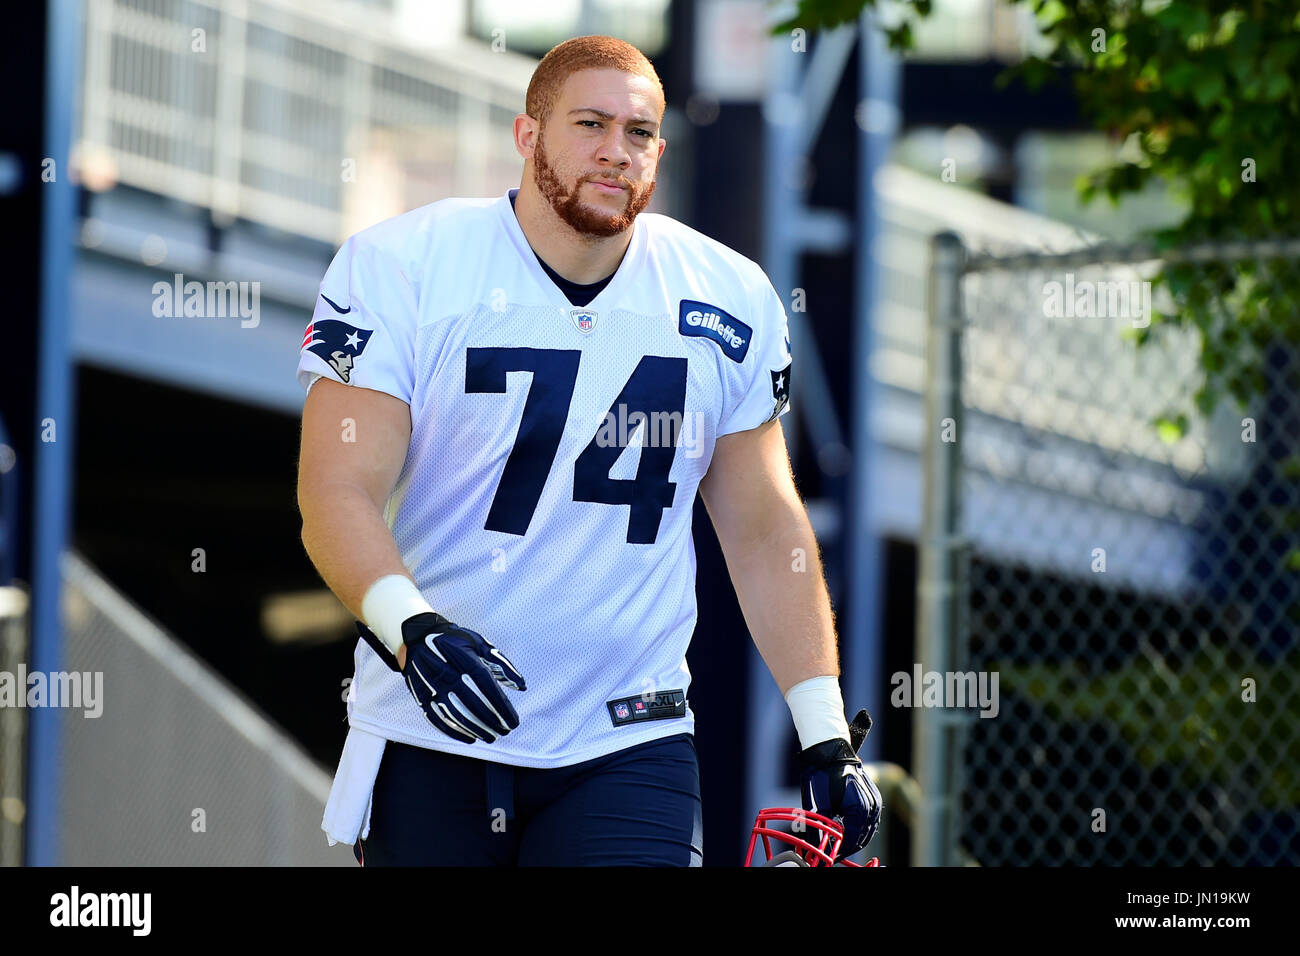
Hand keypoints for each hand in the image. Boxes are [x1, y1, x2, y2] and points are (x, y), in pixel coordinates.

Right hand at [356, 612, 525, 743]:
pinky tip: (470, 738)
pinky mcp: (422, 696)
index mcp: (465, 659)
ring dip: (476, 729)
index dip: (502, 707)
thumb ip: (501, 665)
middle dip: (492, 721)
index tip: (514, 721)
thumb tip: (522, 686)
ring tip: (491, 737)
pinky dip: (455, 731)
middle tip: (505, 730)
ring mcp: (433, 687)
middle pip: (474, 704)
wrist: (417, 637)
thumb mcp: (479, 644)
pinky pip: (438, 719)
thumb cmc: (455, 641)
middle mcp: (448, 674)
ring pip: (457, 715)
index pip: (488, 687)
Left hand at [797, 708, 881, 859]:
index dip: (840, 850)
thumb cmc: (822, 775)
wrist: (829, 752)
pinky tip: (848, 828)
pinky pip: (870, 819)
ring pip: (868, 829)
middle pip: (862, 837)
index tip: (829, 856)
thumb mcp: (818, 804)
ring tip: (839, 841)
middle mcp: (872, 806)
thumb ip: (821, 829)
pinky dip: (860, 826)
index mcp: (859, 808)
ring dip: (855, 837)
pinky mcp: (874, 796)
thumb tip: (818, 849)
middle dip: (848, 846)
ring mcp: (875, 801)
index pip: (852, 839)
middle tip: (833, 851)